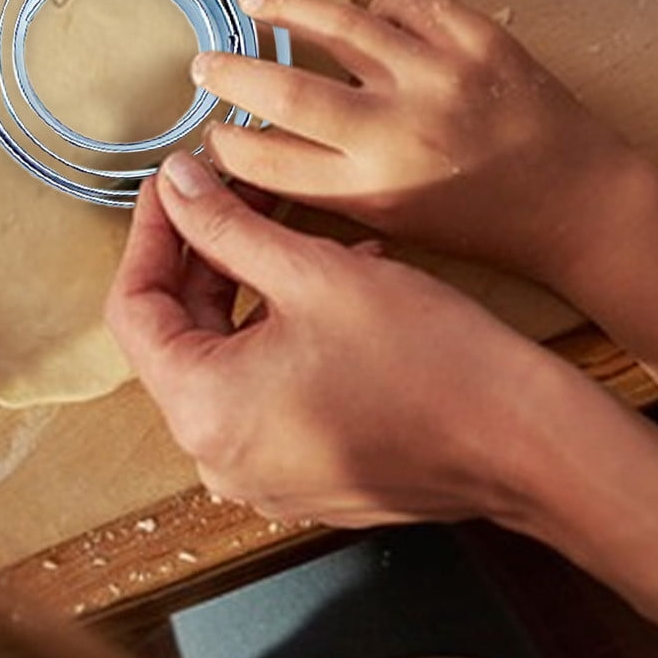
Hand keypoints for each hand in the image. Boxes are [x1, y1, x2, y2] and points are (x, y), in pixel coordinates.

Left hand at [106, 153, 619, 526]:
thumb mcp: (313, 271)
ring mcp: (264, 473)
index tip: (172, 182)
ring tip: (296, 225)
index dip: (151, 234)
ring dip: (255, 287)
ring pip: (231, 359)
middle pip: (182, 335)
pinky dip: (286, 333)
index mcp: (204, 411)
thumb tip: (176, 184)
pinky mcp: (307, 475)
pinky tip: (335, 279)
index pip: (134, 309)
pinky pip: (271, 392)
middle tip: (234, 187)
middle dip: (208, 254)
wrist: (523, 442)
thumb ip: (227, 225)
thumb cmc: (428, 359)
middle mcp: (220, 457)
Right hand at [198, 0, 641, 289]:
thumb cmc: (481, 224)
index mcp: (372, 191)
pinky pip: (405, 0)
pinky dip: (381, 5)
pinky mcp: (477, 39)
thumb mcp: (394, 223)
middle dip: (229, 73)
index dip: (226, 144)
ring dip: (282, 7)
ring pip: (336, 23)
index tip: (211, 131)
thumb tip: (262, 141)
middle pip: (282, 90)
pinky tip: (373, 17)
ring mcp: (438, 77)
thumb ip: (331, 183)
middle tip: (204, 63)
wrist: (578, 202)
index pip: (267, 160)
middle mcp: (398, 133)